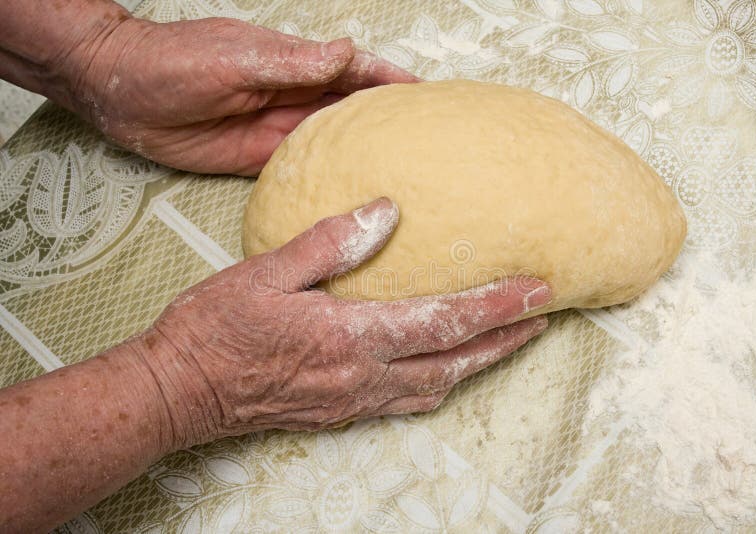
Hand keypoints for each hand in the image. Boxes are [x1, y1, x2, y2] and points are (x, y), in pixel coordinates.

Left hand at [72, 17, 417, 174]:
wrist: (122, 93)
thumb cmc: (174, 63)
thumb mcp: (237, 60)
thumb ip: (292, 63)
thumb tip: (347, 51)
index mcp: (293, 65)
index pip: (355, 71)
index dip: (391, 81)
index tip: (427, 95)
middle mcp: (292, 97)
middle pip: (351, 110)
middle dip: (386, 122)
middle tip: (424, 143)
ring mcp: (276, 130)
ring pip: (332, 142)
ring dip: (362, 154)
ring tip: (400, 172)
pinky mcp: (257, 159)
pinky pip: (301, 170)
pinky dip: (327, 177)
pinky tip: (348, 191)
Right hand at [135, 198, 549, 445]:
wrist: (178, 391)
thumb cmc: (214, 329)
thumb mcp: (265, 272)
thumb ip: (330, 243)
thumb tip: (384, 212)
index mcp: (349, 337)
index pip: (443, 321)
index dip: (497, 306)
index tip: (539, 290)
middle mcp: (362, 376)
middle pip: (454, 361)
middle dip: (505, 339)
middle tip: (545, 318)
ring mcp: (352, 401)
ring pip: (436, 386)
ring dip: (479, 363)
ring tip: (508, 341)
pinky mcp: (339, 413)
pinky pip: (407, 401)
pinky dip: (440, 381)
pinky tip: (445, 369)